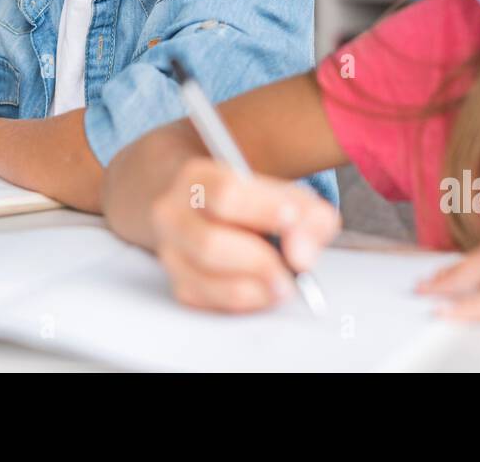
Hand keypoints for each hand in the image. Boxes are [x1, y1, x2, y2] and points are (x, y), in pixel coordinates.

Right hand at [149, 157, 339, 312]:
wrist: (215, 213)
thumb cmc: (254, 203)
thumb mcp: (287, 196)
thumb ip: (308, 216)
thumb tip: (300, 256)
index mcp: (199, 178)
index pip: (224, 193)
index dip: (261, 208)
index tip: (291, 218)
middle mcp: (174, 213)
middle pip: (209, 242)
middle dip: (258, 261)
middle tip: (293, 271)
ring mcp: (171, 251)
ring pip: (204, 277)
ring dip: (252, 287)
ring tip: (283, 285)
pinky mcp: (178, 284)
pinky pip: (206, 300)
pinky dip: (241, 302)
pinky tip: (262, 291)